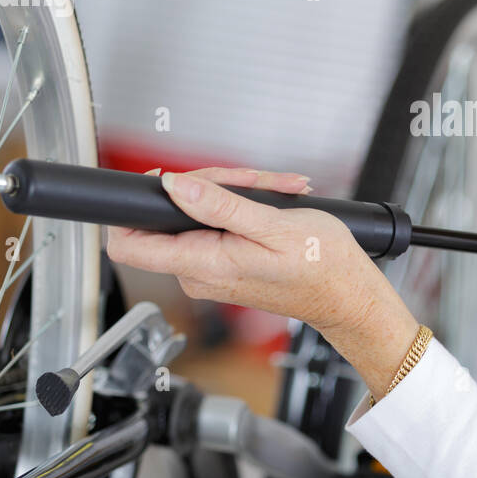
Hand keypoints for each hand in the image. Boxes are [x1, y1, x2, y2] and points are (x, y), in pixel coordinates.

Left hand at [104, 166, 410, 343]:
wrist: (348, 297)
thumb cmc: (322, 268)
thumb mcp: (273, 226)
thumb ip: (218, 206)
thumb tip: (173, 187)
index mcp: (202, 264)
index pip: (127, 244)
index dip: (132, 207)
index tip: (161, 180)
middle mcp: (198, 273)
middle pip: (171, 216)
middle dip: (211, 185)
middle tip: (253, 181)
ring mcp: (211, 272)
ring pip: (197, 216)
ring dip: (235, 194)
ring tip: (276, 191)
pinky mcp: (226, 266)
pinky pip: (217, 227)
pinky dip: (243, 209)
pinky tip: (275, 204)